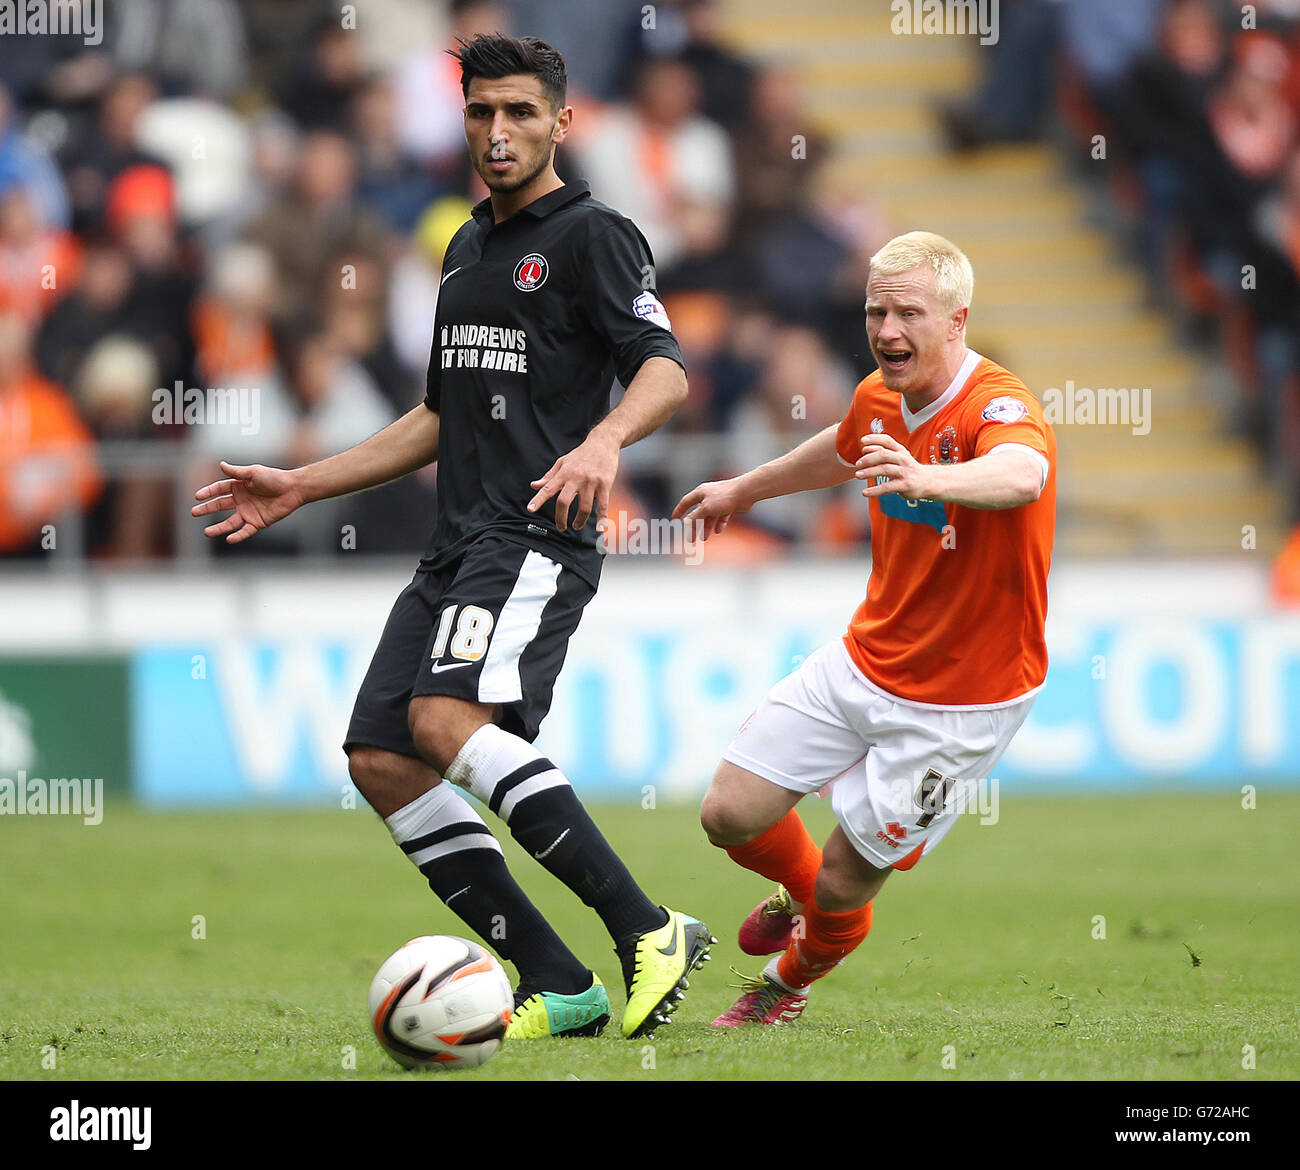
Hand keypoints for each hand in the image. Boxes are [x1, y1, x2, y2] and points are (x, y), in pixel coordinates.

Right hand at [191, 461, 305, 542]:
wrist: (293, 489)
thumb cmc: (274, 478)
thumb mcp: (253, 472)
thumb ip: (237, 472)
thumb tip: (221, 464)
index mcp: (239, 486)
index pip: (219, 490)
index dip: (208, 493)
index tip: (197, 497)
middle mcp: (241, 500)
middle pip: (220, 506)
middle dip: (207, 509)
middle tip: (194, 512)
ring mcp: (249, 512)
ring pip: (230, 522)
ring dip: (219, 528)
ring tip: (206, 532)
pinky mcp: (258, 522)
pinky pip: (246, 531)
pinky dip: (238, 536)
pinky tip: (229, 539)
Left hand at [526, 433, 619, 531]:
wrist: (603, 443)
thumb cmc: (581, 454)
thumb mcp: (562, 462)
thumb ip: (549, 476)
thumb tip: (534, 486)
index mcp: (564, 473)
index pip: (548, 488)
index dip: (538, 499)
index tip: (530, 509)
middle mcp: (576, 478)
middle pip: (564, 501)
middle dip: (560, 518)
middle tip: (560, 527)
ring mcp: (591, 482)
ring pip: (584, 507)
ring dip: (579, 521)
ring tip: (576, 525)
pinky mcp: (605, 484)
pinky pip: (603, 504)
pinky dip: (602, 518)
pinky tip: (600, 528)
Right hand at [671, 478, 751, 539]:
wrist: (745, 493)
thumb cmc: (725, 496)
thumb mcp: (706, 508)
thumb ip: (695, 516)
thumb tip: (686, 522)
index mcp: (700, 493)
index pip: (686, 502)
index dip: (679, 511)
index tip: (674, 519)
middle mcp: (708, 496)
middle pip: (698, 513)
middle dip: (694, 527)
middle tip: (690, 539)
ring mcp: (719, 501)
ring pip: (710, 516)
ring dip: (706, 527)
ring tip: (704, 538)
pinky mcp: (729, 505)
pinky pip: (721, 517)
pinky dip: (719, 524)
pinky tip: (718, 531)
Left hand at [854, 434, 933, 500]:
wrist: (928, 481)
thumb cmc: (908, 468)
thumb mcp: (899, 457)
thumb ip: (883, 453)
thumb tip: (865, 449)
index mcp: (900, 450)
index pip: (887, 440)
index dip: (875, 439)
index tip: (863, 441)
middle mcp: (903, 459)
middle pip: (884, 454)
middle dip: (869, 458)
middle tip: (858, 464)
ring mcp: (904, 472)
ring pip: (884, 469)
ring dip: (869, 472)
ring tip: (858, 475)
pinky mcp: (905, 485)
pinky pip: (887, 487)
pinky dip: (875, 490)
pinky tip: (865, 492)